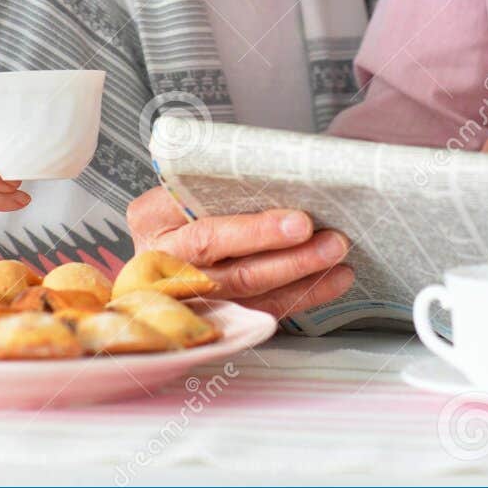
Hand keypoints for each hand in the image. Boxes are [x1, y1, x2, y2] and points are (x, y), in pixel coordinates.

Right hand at [125, 186, 352, 317]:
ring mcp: (187, 296)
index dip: (255, 231)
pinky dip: (303, 294)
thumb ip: (220, 178)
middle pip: (232, 271)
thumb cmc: (184, 195)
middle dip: (289, 257)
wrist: (164, 233)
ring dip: (301, 276)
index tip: (300, 222)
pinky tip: (333, 279)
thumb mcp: (185, 178)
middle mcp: (162, 264)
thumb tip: (290, 174)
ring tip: (337, 256)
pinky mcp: (214, 313)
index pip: (205, 231)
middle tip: (331, 241)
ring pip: (250, 293)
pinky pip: (263, 309)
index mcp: (150, 220)